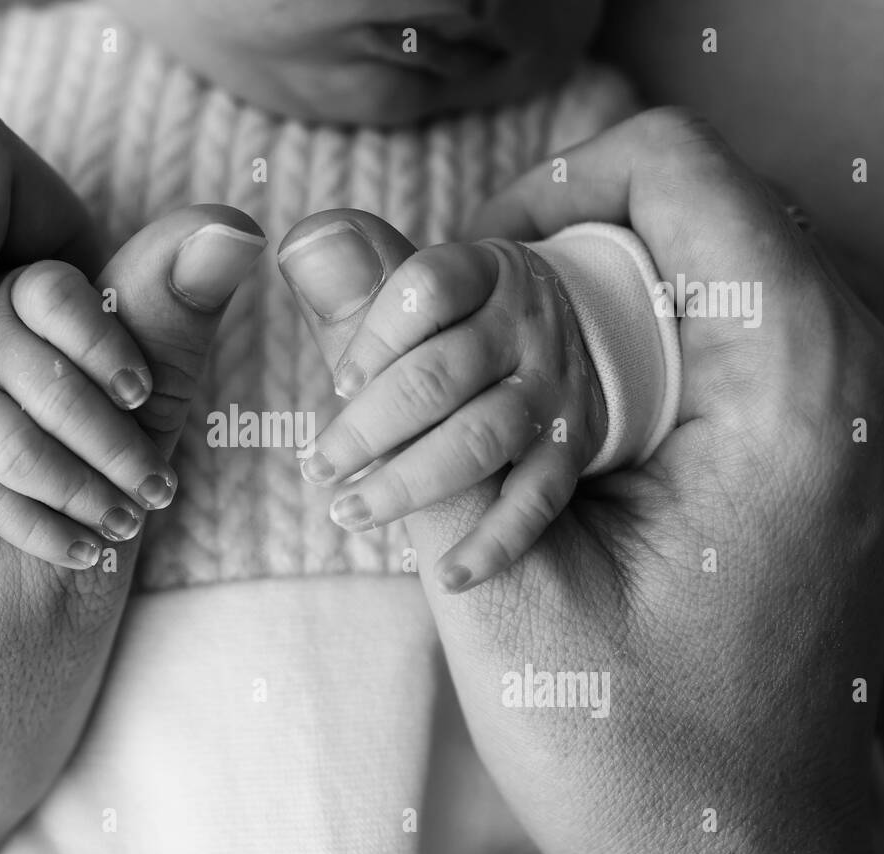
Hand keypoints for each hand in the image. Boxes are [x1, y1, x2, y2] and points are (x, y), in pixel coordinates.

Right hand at [0, 221, 263, 563]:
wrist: (76, 566)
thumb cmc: (126, 454)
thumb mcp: (157, 388)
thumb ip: (178, 309)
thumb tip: (235, 231)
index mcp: (31, 302)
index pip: (48, 292)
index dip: (101, 345)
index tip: (142, 396)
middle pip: (34, 371)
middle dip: (108, 440)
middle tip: (156, 487)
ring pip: (8, 438)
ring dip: (82, 488)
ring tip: (127, 520)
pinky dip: (43, 528)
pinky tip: (85, 549)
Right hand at [279, 108, 883, 853]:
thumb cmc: (635, 749)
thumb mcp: (494, 573)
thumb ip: (408, 393)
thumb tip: (328, 244)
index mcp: (791, 387)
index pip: (669, 164)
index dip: (545, 192)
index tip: (470, 279)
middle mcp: (851, 373)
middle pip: (681, 211)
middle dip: (556, 265)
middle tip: (473, 360)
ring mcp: (854, 405)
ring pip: (698, 270)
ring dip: (590, 317)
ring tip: (516, 417)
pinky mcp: (832, 438)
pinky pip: (724, 332)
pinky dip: (634, 360)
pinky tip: (576, 450)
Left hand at [279, 232, 605, 590]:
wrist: (582, 333)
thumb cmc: (469, 316)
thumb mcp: (430, 282)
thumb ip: (360, 274)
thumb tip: (302, 247)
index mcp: (484, 271)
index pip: (426, 289)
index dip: (375, 335)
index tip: (339, 384)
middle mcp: (525, 327)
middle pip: (440, 375)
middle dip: (367, 428)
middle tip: (316, 466)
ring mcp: (554, 391)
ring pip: (480, 439)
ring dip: (407, 483)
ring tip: (347, 513)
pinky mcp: (573, 449)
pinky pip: (538, 501)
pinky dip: (496, 542)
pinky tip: (449, 576)